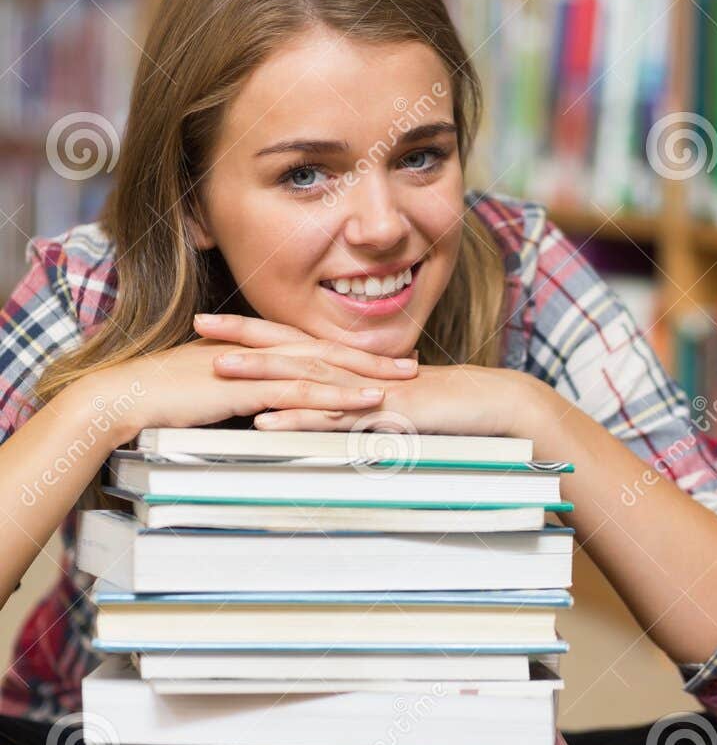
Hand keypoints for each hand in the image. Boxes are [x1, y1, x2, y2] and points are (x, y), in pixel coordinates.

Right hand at [84, 316, 416, 446]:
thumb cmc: (159, 400)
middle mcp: (261, 352)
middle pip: (327, 354)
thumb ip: (238, 399)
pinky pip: (303, 393)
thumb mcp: (208, 397)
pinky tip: (366, 403)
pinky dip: (338, 397)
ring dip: (366, 376)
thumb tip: (257, 413)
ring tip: (405, 382)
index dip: (348, 356)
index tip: (380, 363)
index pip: (310, 350)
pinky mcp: (251, 387)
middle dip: (371, 361)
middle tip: (412, 366)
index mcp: (253, 351)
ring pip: (324, 370)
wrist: (126, 397)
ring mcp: (257, 367)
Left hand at [205, 321, 546, 441]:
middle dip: (244, 335)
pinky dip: (298, 419)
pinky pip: (332, 416)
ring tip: (219, 369)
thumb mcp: (390, 404)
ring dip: (262, 372)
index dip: (255, 329)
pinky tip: (265, 422)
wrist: (491, 405)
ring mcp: (367, 388)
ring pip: (306, 376)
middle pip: (291, 346)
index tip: (214, 322)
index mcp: (353, 364)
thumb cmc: (445, 408)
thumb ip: (354, 406)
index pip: (295, 340)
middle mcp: (354, 368)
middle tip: (198, 326)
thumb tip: (323, 416)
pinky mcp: (382, 411)